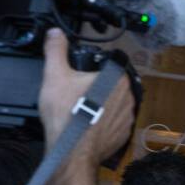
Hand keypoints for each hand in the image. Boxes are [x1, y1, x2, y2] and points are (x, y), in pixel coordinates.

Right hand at [38, 29, 134, 163]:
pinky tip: (87, 126)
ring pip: (113, 105)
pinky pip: (114, 123)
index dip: (91, 70)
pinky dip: (103, 123)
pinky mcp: (125, 134)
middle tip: (75, 96)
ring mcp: (129, 117)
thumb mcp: (55, 75)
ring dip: (100, 106)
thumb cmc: (65, 112)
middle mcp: (130, 96)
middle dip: (95, 88)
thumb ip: (56, 51)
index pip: (107, 66)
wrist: (72, 151)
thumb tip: (55, 33)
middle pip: (110, 85)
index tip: (78, 78)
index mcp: (118, 78)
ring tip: (79, 112)